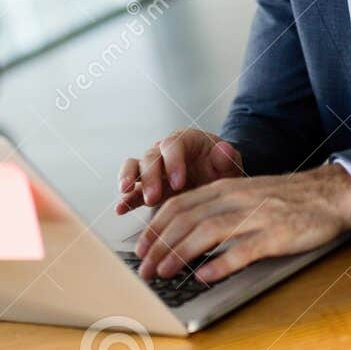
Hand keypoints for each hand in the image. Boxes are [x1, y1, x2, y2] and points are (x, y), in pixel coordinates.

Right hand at [116, 128, 243, 212]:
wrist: (216, 179)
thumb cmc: (223, 168)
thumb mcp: (230, 164)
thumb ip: (227, 158)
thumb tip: (223, 150)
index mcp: (186, 140)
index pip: (174, 145)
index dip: (173, 163)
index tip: (179, 183)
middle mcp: (165, 150)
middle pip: (151, 156)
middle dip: (150, 177)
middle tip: (154, 197)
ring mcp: (154, 167)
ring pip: (135, 166)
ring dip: (129, 179)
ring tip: (126, 192)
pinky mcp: (146, 186)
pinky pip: (132, 189)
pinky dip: (125, 198)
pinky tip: (120, 209)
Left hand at [134, 164, 350, 281]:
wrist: (329, 194)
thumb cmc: (283, 200)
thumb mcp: (244, 196)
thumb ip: (216, 208)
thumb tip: (182, 233)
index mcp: (224, 189)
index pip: (177, 206)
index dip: (154, 228)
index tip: (140, 250)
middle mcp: (235, 199)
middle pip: (185, 219)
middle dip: (159, 245)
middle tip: (144, 269)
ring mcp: (256, 215)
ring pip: (207, 231)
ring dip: (180, 253)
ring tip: (164, 273)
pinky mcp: (276, 234)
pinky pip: (244, 249)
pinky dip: (221, 263)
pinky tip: (204, 276)